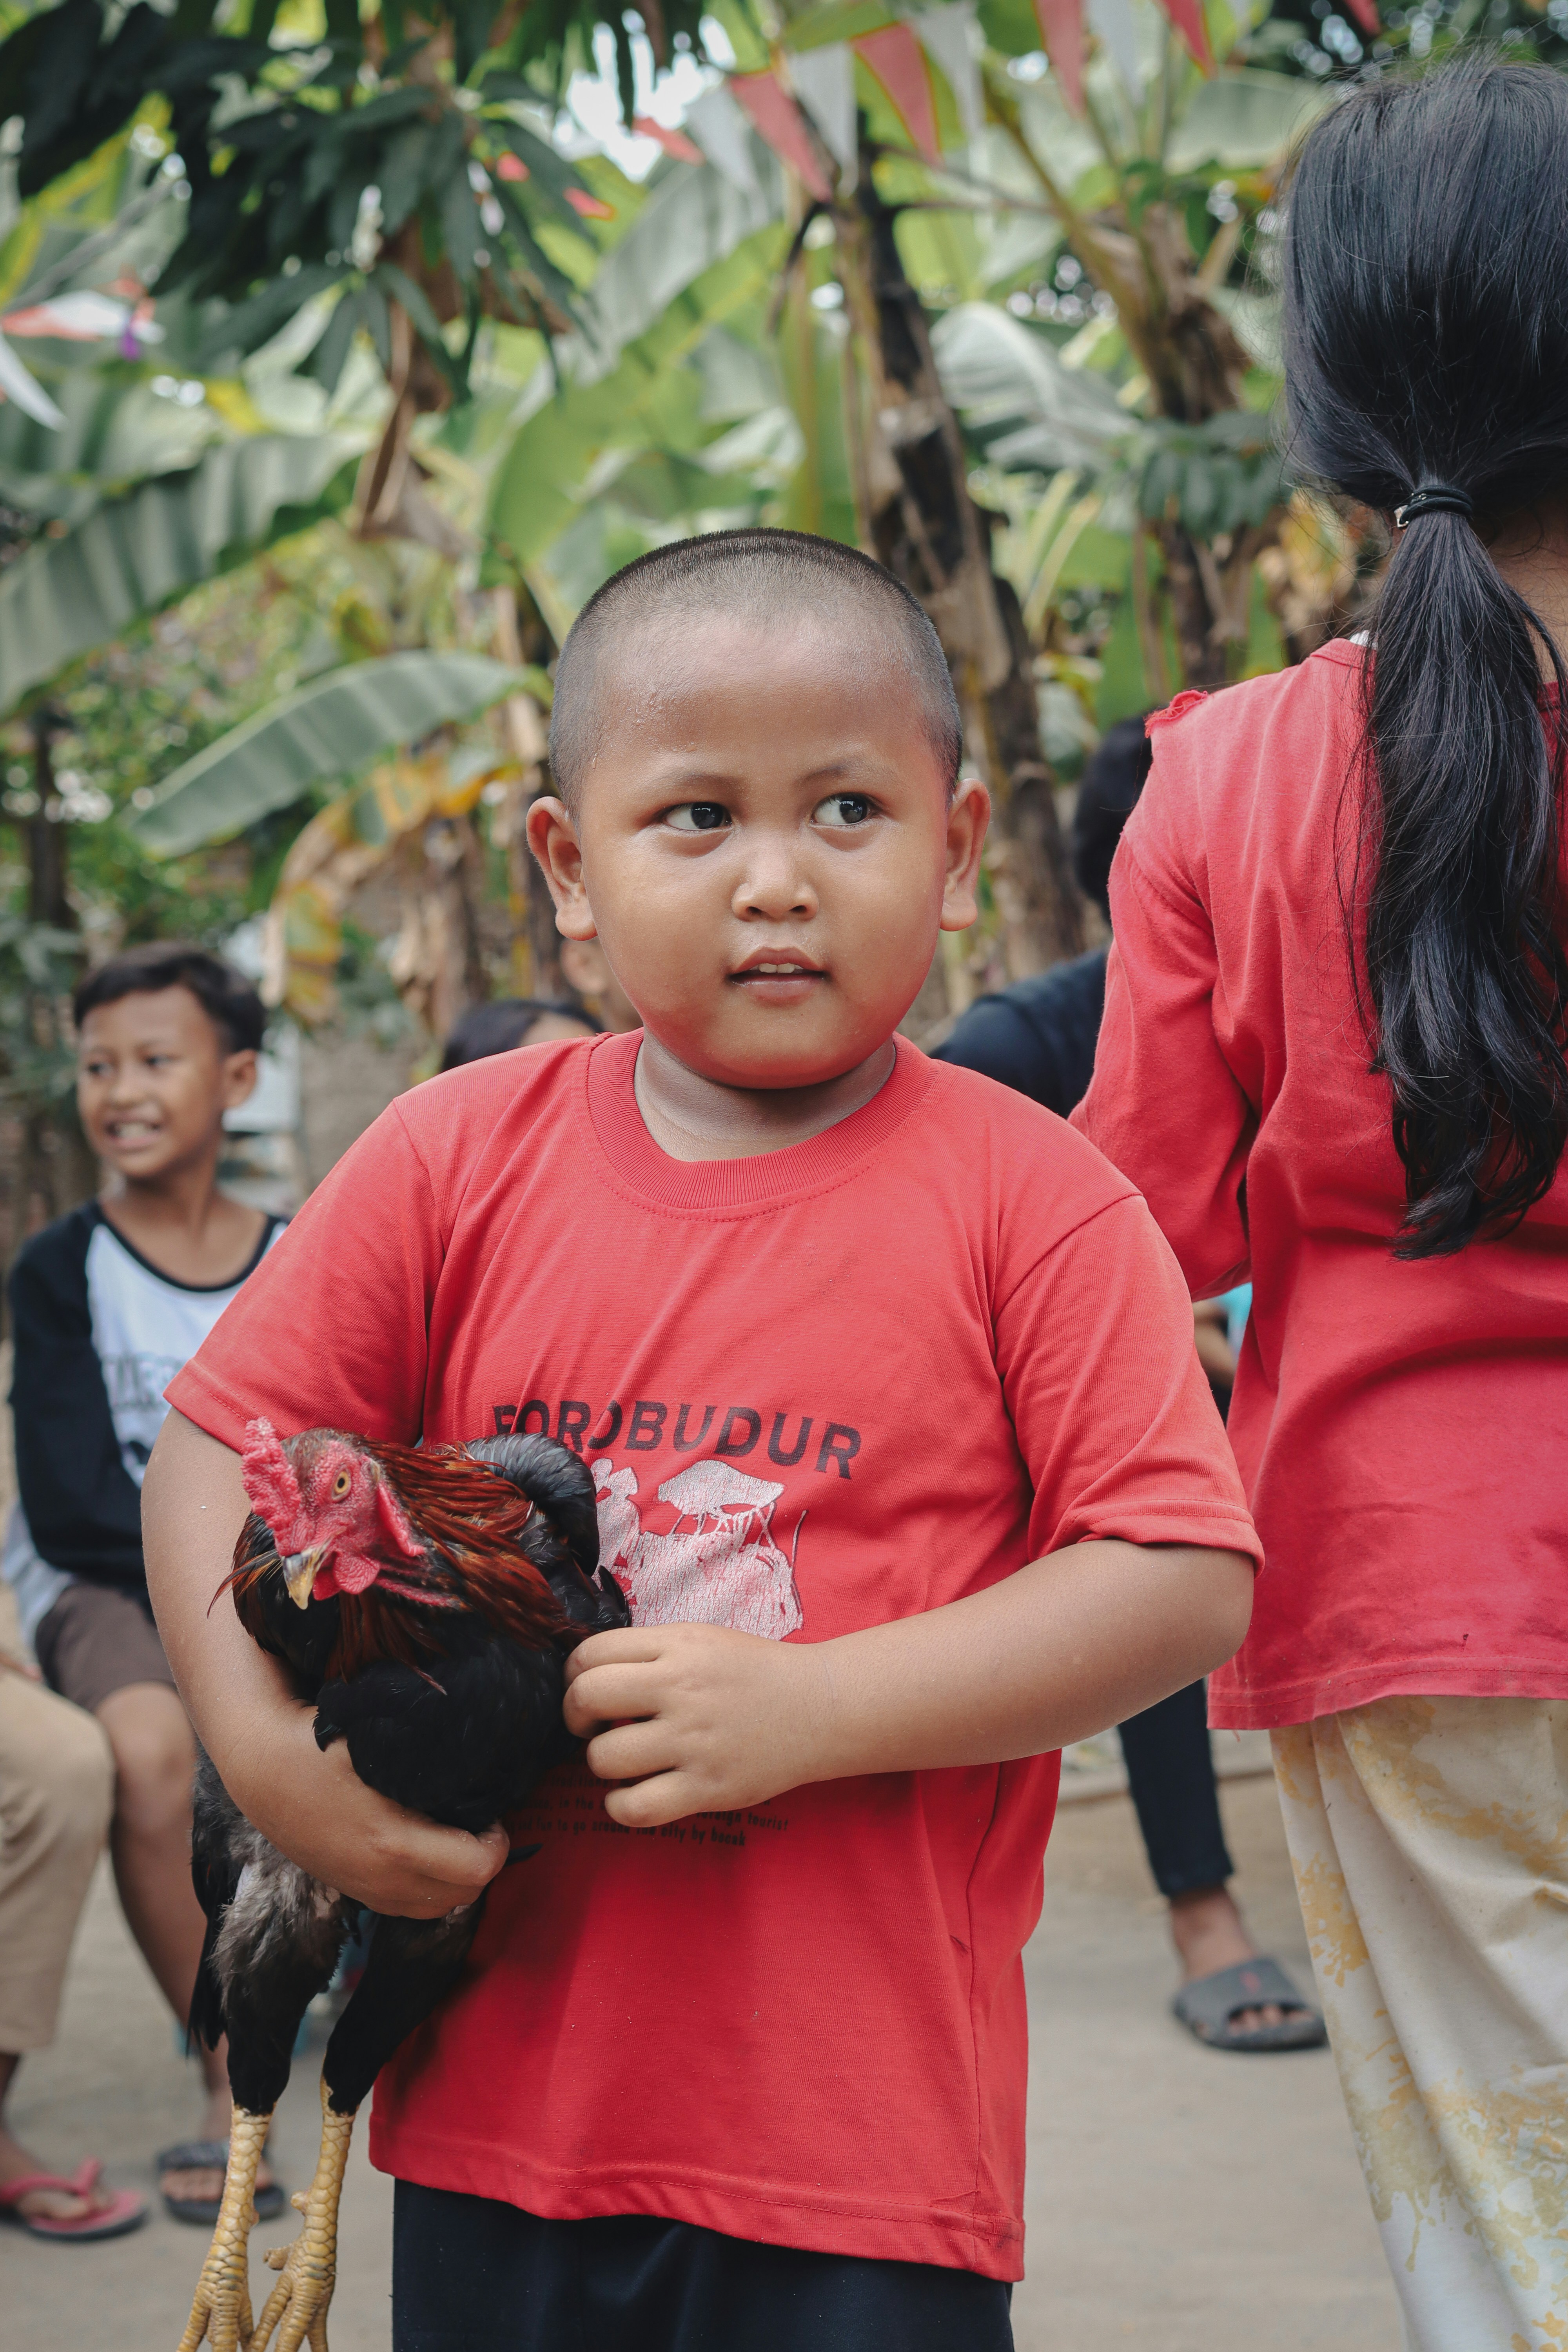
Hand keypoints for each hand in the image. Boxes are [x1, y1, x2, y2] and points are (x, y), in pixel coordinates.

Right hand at [219, 1697, 507, 1917]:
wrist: (263, 1772)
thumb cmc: (323, 1746)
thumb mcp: (381, 1747)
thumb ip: (432, 1760)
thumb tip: (481, 1761)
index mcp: (395, 1844)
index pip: (480, 1868)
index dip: (497, 1842)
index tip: (491, 1814)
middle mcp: (383, 1880)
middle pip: (467, 1895)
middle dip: (484, 1862)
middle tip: (479, 1824)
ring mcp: (366, 1893)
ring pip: (440, 1908)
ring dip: (459, 1879)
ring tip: (457, 1837)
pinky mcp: (354, 1893)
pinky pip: (410, 1907)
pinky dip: (430, 1888)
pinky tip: (428, 1851)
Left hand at [563, 1623, 835, 1826]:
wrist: (819, 1707)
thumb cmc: (753, 1673)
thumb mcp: (700, 1640)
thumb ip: (648, 1651)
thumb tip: (587, 1673)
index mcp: (677, 1648)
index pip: (591, 1653)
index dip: (574, 1675)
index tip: (586, 1689)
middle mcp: (681, 1690)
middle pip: (587, 1699)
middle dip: (575, 1716)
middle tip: (592, 1726)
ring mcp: (694, 1742)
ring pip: (605, 1758)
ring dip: (601, 1762)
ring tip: (623, 1759)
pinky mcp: (707, 1788)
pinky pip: (636, 1807)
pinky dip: (620, 1806)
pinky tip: (630, 1794)